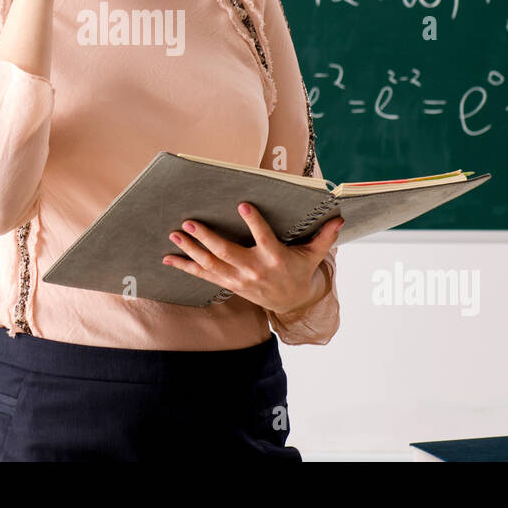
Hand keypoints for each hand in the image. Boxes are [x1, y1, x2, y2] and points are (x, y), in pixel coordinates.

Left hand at [162, 202, 342, 315]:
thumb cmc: (299, 271)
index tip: (243, 205)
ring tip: (175, 234)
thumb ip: (324, 237)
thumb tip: (339, 218)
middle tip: (190, 222)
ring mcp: (238, 279)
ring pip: (211, 264)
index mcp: (275, 257)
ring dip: (191, 250)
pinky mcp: (228, 284)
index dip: (254, 222)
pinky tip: (168, 258)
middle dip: (207, 238)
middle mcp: (254, 269)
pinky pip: (203, 275)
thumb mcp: (313, 256)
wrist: (290, 302)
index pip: (264, 238)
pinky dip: (185, 267)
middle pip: (227, 252)